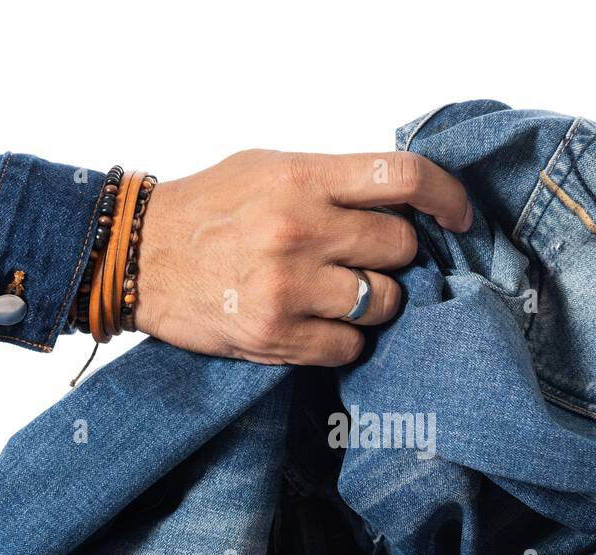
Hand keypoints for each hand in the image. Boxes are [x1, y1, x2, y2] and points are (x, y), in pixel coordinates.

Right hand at [134, 150, 471, 365]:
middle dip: (393, 256)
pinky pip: (352, 345)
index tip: (459, 217)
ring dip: (372, 301)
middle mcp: (300, 230)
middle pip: (402, 248)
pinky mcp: (277, 336)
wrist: (136, 256)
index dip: (447, 197)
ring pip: (384, 302)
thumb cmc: (206, 210)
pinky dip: (344, 339)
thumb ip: (333, 182)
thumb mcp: (268, 169)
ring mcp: (289, 287)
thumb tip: (402, 202)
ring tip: (335, 292)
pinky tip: (316, 323)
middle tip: (362, 258)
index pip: (403, 178)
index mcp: (302, 179)